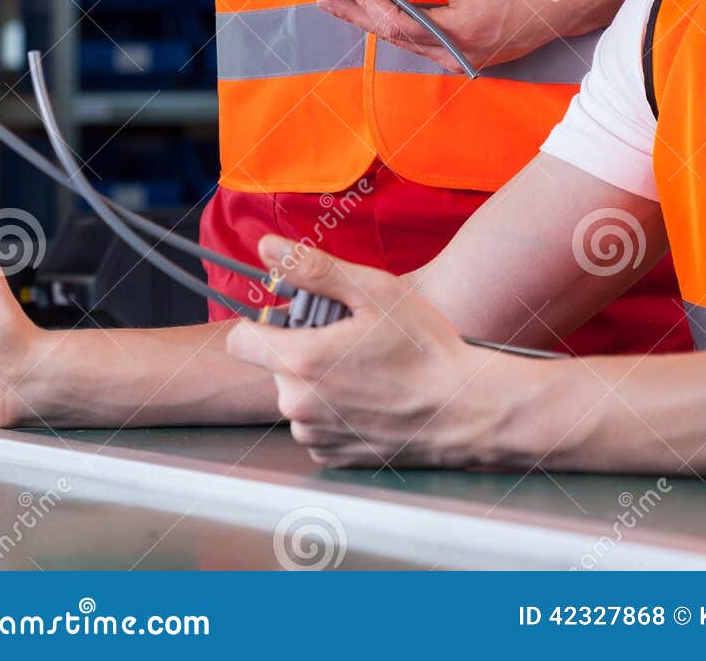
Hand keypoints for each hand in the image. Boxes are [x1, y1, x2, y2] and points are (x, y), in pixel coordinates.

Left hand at [225, 239, 527, 468]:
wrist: (465, 410)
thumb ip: (313, 269)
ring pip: (297, 396)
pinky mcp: (333, 457)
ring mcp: (315, 436)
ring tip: (368, 369)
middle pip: (275, 364)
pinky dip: (336, 411)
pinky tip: (372, 398)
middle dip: (304, 346)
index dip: (263, 322)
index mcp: (300, 361)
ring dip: (320, 381)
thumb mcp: (373, 291)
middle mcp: (298, 406)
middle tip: (352, 337)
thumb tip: (268, 248)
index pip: (240, 339)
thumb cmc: (425, 348)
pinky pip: (317, 425)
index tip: (297, 317)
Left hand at [316, 0, 585, 73]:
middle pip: (395, 38)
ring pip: (407, 44)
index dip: (368, 4)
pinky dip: (401, 30)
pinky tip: (384, 16)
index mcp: (457, 33)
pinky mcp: (466, 60)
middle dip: (359, 18)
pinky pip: (424, 47)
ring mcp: (460, 62)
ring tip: (347, 7)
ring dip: (376, 24)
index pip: (398, 22)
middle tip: (327, 3)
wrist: (559, 3)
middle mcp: (455, 56)